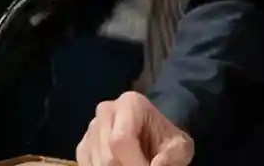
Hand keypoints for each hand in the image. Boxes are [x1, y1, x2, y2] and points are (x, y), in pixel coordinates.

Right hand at [76, 91, 193, 165]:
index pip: (121, 141)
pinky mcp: (83, 147)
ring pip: (97, 165)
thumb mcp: (180, 146)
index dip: (134, 165)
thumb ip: (173, 156)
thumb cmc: (166, 139)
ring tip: (135, 164)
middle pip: (107, 158)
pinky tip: (122, 165)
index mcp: (130, 104)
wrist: (154, 136)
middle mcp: (105, 112)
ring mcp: (91, 129)